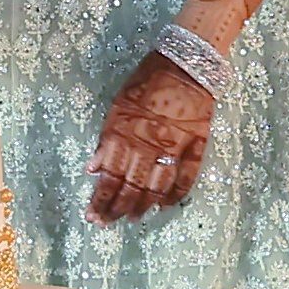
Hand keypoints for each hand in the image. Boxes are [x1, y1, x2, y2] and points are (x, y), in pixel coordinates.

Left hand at [86, 48, 214, 220]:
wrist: (186, 64)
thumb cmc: (147, 80)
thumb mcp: (118, 105)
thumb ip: (106, 139)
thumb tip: (93, 167)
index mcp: (126, 133)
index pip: (110, 176)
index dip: (101, 199)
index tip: (92, 215)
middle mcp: (149, 145)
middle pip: (131, 186)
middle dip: (117, 208)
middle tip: (107, 224)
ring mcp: (174, 148)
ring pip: (156, 188)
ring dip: (142, 206)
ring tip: (132, 219)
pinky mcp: (196, 146)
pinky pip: (186, 178)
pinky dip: (175, 196)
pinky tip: (164, 207)